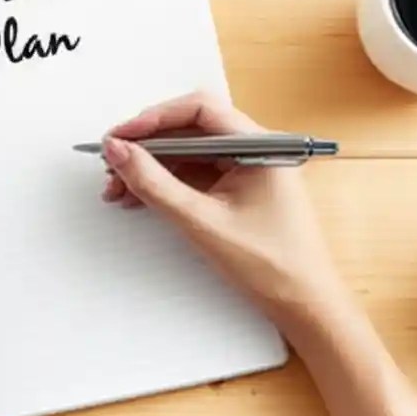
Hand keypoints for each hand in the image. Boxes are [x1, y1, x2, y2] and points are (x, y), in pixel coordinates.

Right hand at [101, 92, 349, 322]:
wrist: (305, 305)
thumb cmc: (272, 265)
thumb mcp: (202, 222)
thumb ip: (155, 184)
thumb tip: (118, 151)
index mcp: (259, 145)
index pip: (199, 110)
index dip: (154, 118)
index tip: (121, 136)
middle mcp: (254, 149)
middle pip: (189, 130)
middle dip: (146, 146)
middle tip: (112, 163)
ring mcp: (246, 169)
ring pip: (188, 154)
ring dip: (151, 167)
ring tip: (118, 188)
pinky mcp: (237, 190)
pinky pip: (195, 174)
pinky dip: (165, 184)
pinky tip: (139, 197)